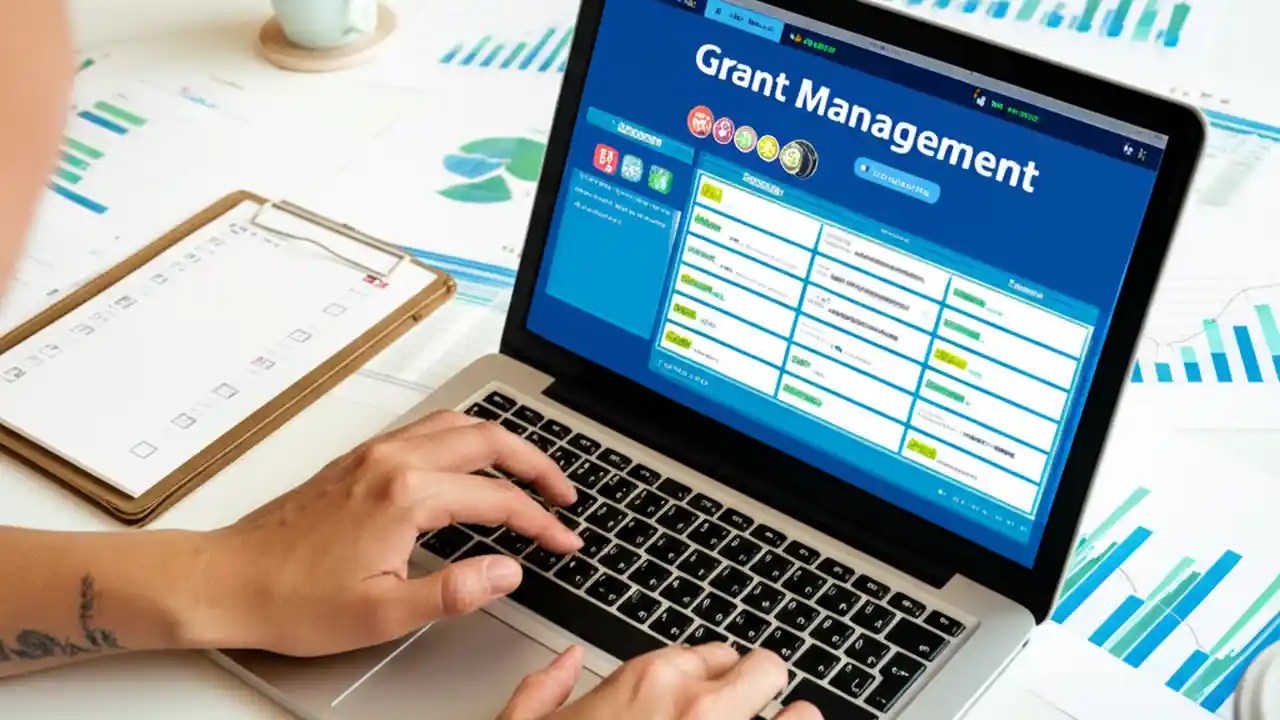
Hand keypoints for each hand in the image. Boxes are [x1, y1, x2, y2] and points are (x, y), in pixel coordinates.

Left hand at [191, 410, 581, 655]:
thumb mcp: (383, 613)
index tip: (564, 541)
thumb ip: (455, 591)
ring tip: (531, 473)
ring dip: (504, 444)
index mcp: (406, 496)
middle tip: (566, 495)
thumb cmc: (293, 600)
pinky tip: (473, 463)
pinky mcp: (361, 457)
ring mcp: (375, 452)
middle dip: (538, 465)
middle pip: (489, 440)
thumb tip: (507, 571)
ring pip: (460, 423)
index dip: (542, 523)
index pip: (498, 499)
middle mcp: (393, 460)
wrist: (229, 580)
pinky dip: (468, 438)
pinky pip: (430, 428)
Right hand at [499, 644, 821, 719]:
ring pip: (803, 718)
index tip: (709, 697)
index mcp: (648, 682)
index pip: (716, 653)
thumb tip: (563, 665)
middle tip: (748, 713)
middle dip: (761, 690)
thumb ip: (544, 690)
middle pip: (767, 670)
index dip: (715, 678)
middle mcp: (699, 708)